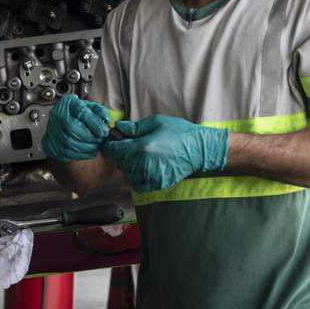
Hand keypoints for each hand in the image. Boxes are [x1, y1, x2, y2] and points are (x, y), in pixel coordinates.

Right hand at [41, 94, 111, 160]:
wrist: (64, 123)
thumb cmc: (80, 115)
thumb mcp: (91, 108)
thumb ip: (100, 112)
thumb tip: (107, 120)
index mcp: (67, 103)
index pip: (80, 112)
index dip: (93, 123)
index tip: (104, 131)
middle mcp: (57, 115)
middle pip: (72, 128)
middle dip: (90, 137)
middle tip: (100, 140)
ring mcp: (52, 130)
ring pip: (69, 142)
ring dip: (87, 147)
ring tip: (96, 145)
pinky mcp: (51, 144)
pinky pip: (66, 153)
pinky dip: (81, 154)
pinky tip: (89, 152)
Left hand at [102, 115, 227, 191]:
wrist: (199, 149)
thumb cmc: (179, 132)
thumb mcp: (156, 122)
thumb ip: (134, 127)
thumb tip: (118, 128)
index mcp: (140, 147)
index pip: (113, 150)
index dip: (110, 145)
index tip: (114, 141)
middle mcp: (142, 164)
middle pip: (119, 162)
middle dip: (120, 155)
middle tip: (128, 147)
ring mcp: (150, 177)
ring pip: (127, 174)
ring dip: (128, 167)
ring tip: (138, 158)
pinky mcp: (157, 184)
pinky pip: (138, 185)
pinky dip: (136, 179)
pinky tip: (143, 169)